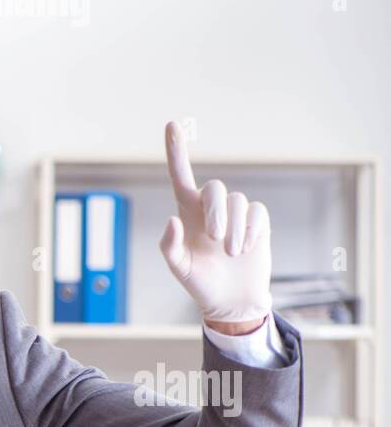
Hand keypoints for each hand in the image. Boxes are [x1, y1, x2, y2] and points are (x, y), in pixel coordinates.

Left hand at [159, 121, 271, 328]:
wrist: (230, 301)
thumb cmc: (200, 283)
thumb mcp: (179, 269)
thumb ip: (169, 247)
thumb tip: (172, 220)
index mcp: (187, 213)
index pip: (180, 175)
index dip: (176, 151)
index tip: (172, 125)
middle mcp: (211, 208)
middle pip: (216, 188)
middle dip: (216, 212)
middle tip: (216, 239)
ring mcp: (236, 213)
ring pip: (238, 202)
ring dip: (233, 231)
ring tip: (230, 254)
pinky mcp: (257, 221)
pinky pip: (256, 213)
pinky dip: (250, 231)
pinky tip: (246, 248)